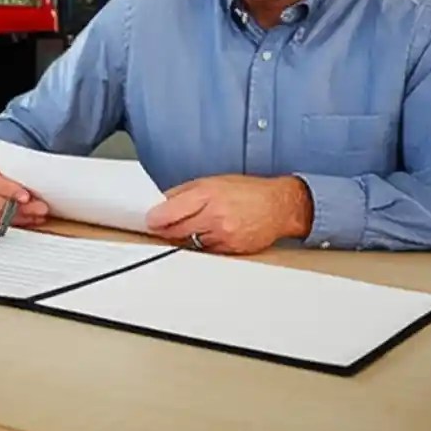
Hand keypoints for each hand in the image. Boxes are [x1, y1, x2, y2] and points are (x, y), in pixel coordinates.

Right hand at [0, 154, 49, 225]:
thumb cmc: (7, 160)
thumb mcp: (15, 157)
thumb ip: (24, 165)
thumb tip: (44, 171)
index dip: (9, 190)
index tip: (27, 197)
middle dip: (18, 208)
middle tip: (40, 209)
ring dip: (18, 217)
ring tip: (37, 215)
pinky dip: (12, 221)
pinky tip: (28, 218)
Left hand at [144, 175, 312, 253]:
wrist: (279, 206)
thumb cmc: (247, 191)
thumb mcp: (212, 181)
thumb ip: (184, 193)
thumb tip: (160, 203)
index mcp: (207, 194)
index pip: (170, 212)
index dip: (156, 218)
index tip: (150, 220)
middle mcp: (215, 215)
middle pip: (177, 230)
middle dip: (166, 229)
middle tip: (162, 226)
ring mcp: (224, 235)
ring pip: (191, 242)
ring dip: (186, 236)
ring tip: (197, 225)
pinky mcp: (231, 249)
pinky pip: (207, 250)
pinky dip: (203, 243)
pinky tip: (211, 233)